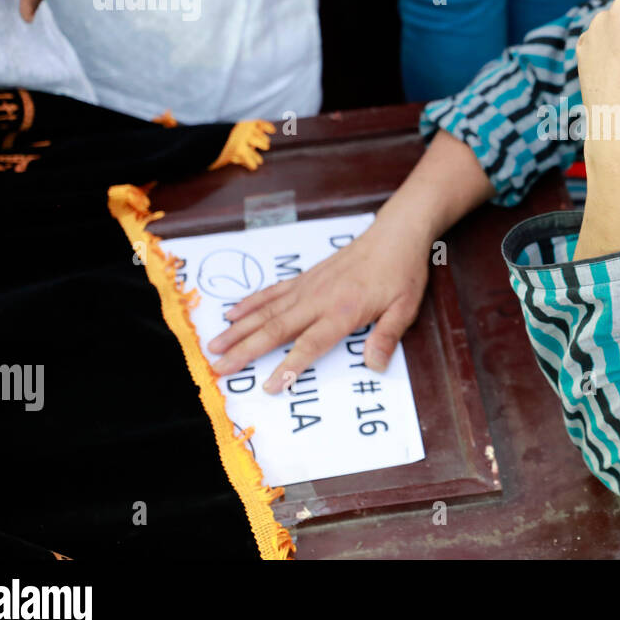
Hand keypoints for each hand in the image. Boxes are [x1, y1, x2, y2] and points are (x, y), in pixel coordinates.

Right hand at [208, 206, 431, 393]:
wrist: (395, 234)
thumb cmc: (403, 272)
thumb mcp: (405, 307)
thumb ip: (387, 337)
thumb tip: (375, 366)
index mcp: (344, 310)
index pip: (310, 344)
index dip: (289, 366)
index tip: (269, 385)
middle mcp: (319, 299)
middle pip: (275, 329)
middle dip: (245, 350)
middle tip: (218, 368)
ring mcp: (308, 286)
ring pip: (266, 311)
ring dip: (238, 329)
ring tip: (214, 346)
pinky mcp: (306, 277)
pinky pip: (272, 292)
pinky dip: (251, 304)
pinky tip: (233, 314)